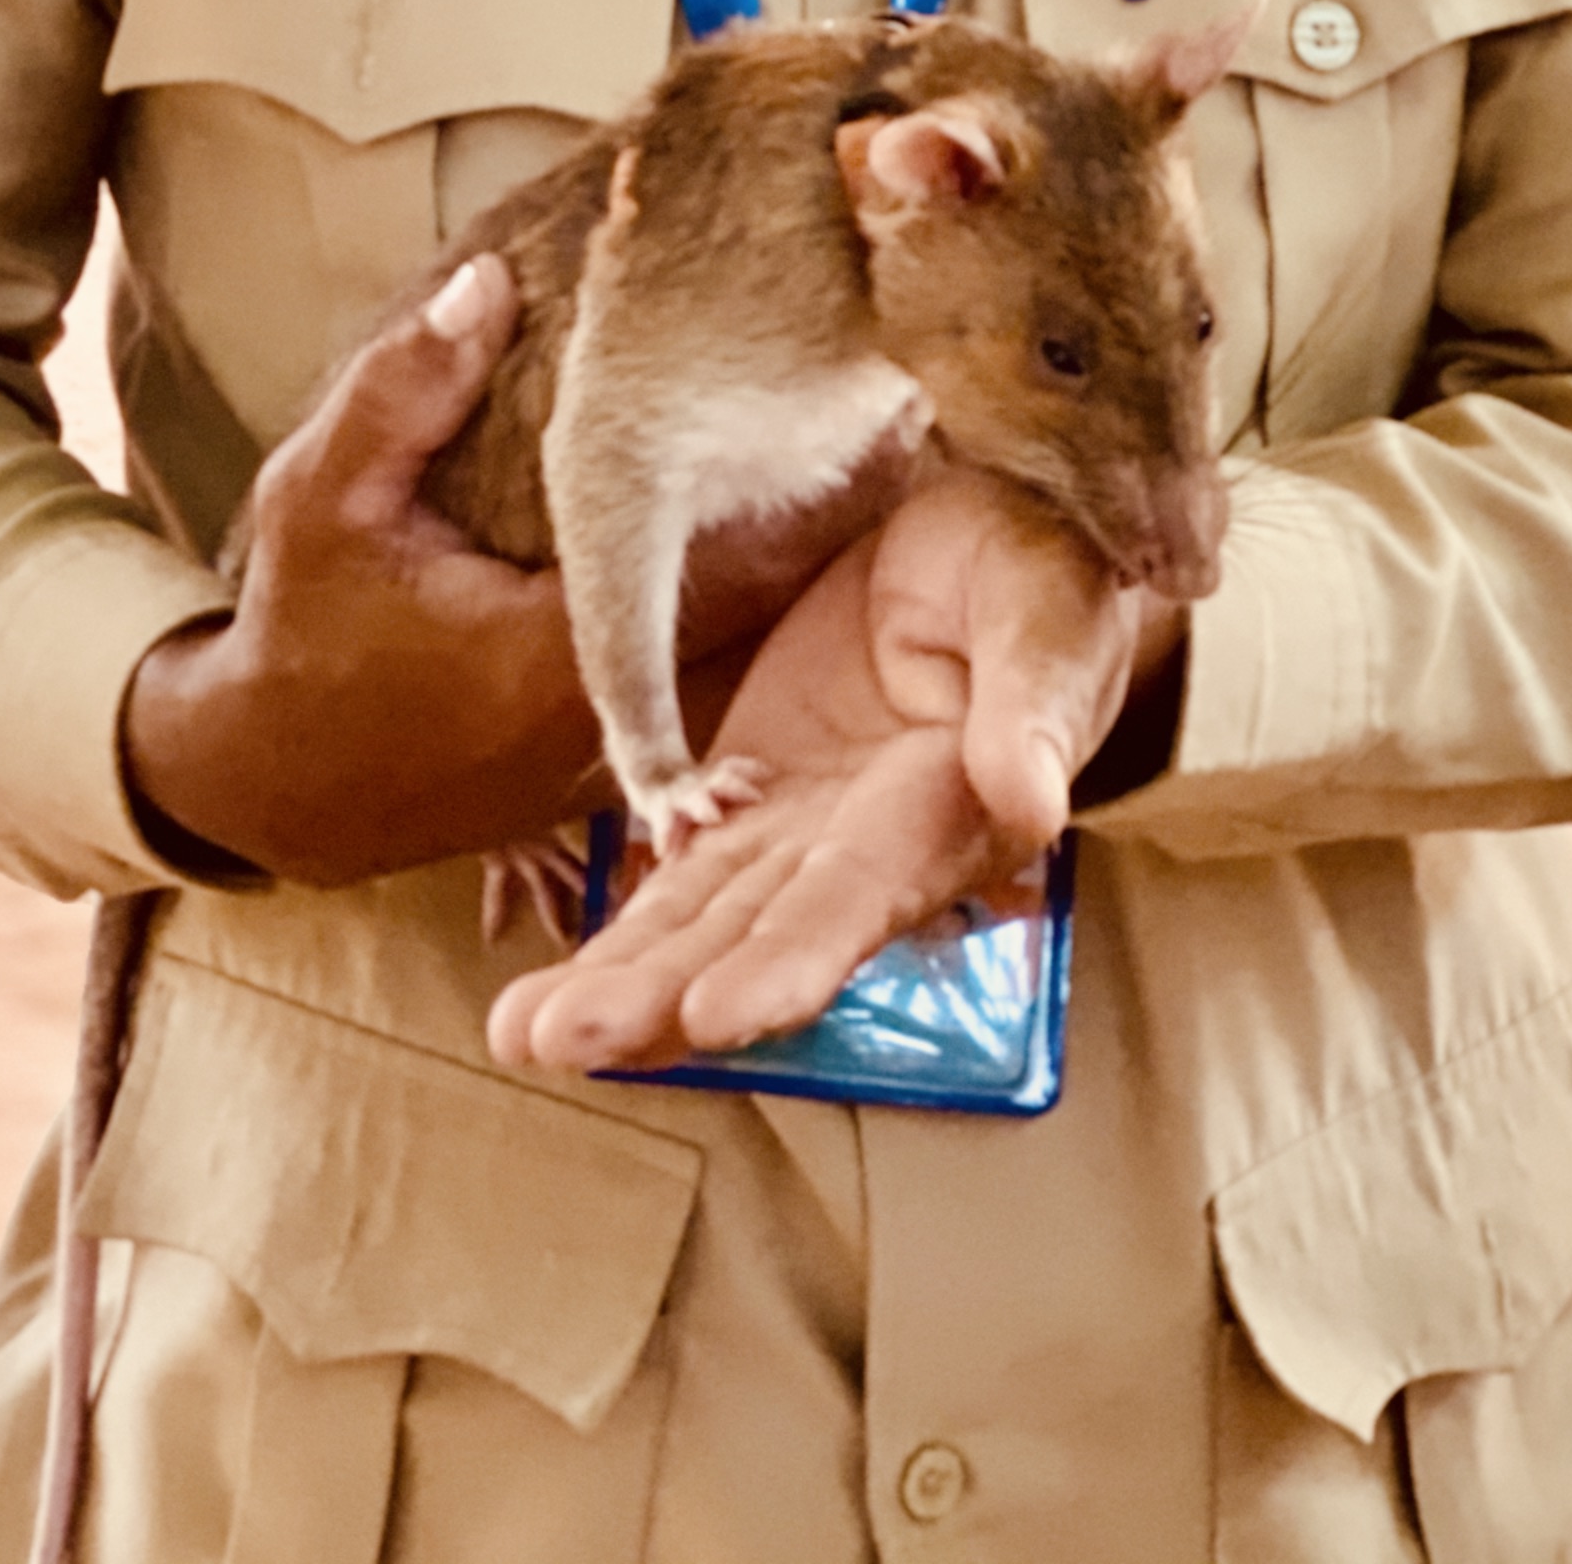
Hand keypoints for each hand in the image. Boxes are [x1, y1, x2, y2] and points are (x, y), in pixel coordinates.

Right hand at [120, 258, 915, 886]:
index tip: (900, 400)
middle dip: (840, 497)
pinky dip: (758, 583)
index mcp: (550, 657)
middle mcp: (607, 720)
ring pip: (747, 636)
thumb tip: (491, 281)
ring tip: (903, 424)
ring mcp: (615, 750)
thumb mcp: (321, 497)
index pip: (724, 565)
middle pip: (763, 598)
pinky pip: (712, 662)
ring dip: (811, 540)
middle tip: (933, 384)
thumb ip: (406, 389)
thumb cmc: (296, 630)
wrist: (267, 775)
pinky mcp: (611, 754)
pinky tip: (813, 501)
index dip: (818, 481)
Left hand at [485, 465, 1172, 1073]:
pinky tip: (539, 987)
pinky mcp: (753, 788)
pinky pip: (678, 865)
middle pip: (751, 937)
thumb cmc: (1046, 576)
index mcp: (937, 815)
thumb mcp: (1050, 618)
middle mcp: (859, 851)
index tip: (716, 1017)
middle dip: (658, 997)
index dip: (790, 961)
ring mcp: (798, 827)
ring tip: (522, 1037)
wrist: (997, 527)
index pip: (854, 899)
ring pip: (697, 918)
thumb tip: (1032, 804)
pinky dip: (619, 919)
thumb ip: (1033, 710)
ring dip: (617, 980)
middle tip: (564, 1044)